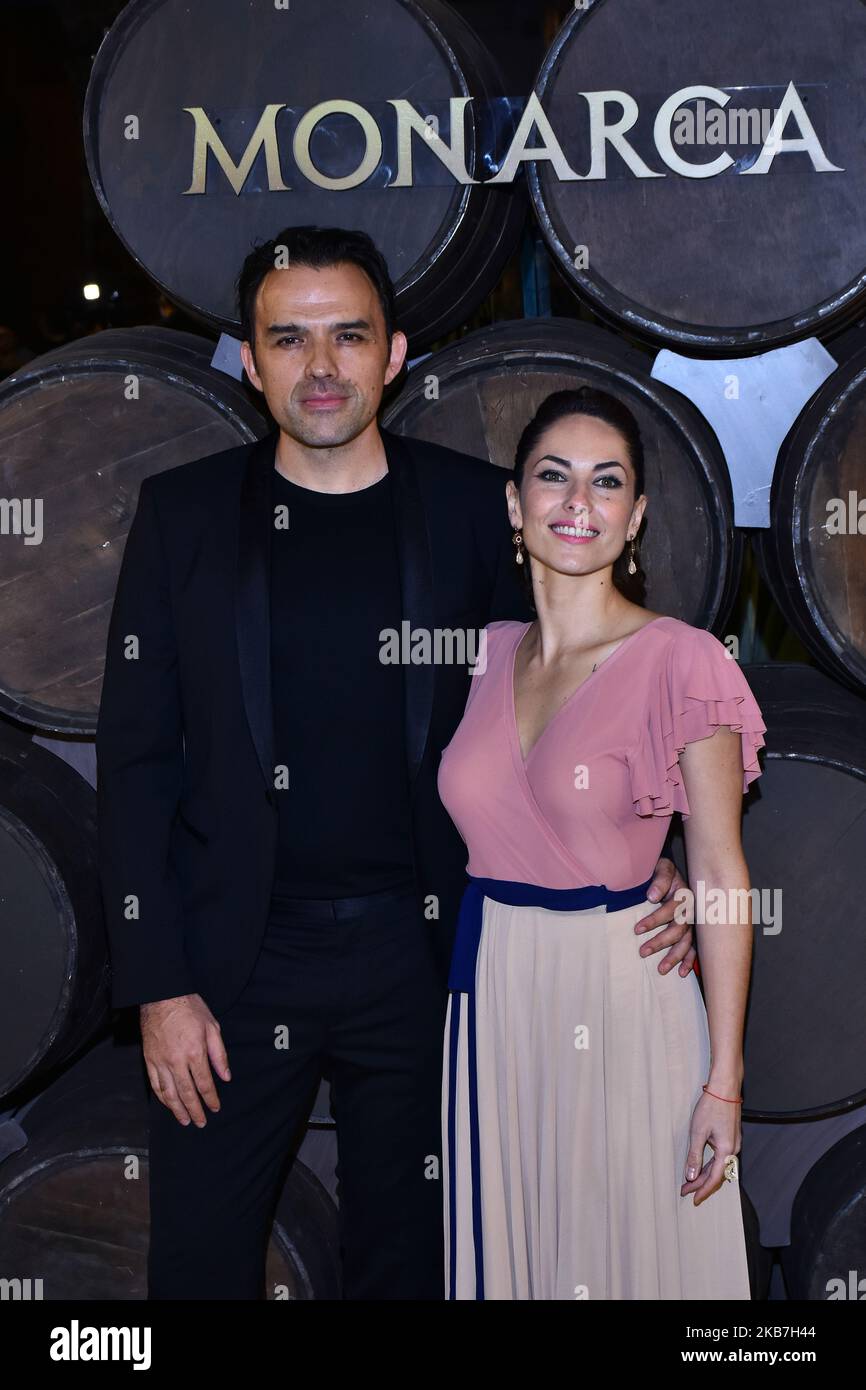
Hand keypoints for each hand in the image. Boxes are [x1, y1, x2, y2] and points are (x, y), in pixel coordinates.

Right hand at [141, 993, 230, 1127]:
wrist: (161, 996)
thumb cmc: (189, 1008)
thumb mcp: (212, 1027)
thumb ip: (219, 1054)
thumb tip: (225, 1077)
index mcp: (195, 1052)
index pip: (204, 1083)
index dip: (210, 1099)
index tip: (215, 1108)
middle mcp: (176, 1060)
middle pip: (186, 1093)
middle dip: (195, 1110)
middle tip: (201, 1122)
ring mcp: (160, 1061)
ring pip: (169, 1093)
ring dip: (177, 1109)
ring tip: (184, 1120)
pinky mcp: (149, 1059)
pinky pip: (155, 1084)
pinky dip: (162, 1097)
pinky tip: (168, 1104)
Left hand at [634, 856, 695, 976]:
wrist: (674, 871)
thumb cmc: (665, 871)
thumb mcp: (663, 868)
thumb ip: (660, 880)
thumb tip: (652, 897)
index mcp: (684, 895)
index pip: (670, 910)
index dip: (654, 920)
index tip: (636, 929)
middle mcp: (690, 911)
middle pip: (678, 930)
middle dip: (661, 942)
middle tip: (642, 952)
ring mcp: (692, 922)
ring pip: (686, 942)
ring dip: (674, 956)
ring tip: (661, 969)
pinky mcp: (691, 930)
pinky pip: (694, 948)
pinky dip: (690, 961)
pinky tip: (681, 973)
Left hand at [680, 1090, 740, 1204]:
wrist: (725, 1088)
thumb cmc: (711, 1107)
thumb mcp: (698, 1132)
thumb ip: (695, 1155)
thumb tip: (691, 1176)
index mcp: (726, 1150)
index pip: (714, 1178)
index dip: (703, 1190)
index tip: (692, 1198)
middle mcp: (733, 1150)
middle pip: (717, 1174)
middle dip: (701, 1184)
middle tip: (685, 1190)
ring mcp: (733, 1143)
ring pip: (719, 1166)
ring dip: (705, 1175)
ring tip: (690, 1182)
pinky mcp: (731, 1137)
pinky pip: (721, 1158)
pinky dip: (710, 1165)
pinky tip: (701, 1167)